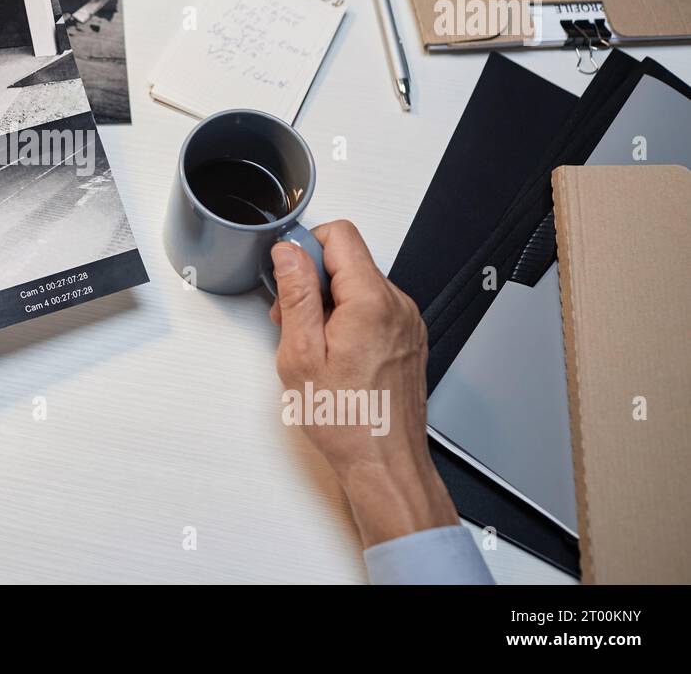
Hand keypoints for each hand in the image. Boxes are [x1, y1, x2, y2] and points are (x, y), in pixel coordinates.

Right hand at [269, 220, 457, 547]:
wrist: (385, 464)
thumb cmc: (345, 421)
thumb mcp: (301, 354)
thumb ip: (296, 294)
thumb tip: (289, 252)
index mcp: (371, 302)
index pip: (339, 235)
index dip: (305, 247)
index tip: (288, 276)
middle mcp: (397, 305)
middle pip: (348, 259)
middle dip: (313, 281)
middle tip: (293, 323)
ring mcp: (407, 321)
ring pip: (359, 283)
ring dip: (329, 303)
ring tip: (315, 346)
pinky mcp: (408, 336)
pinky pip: (373, 307)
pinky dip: (349, 319)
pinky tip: (335, 354)